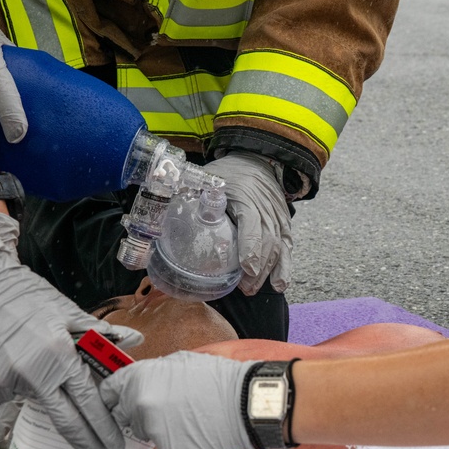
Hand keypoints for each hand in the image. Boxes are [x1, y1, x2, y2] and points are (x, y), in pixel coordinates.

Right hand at [0, 216, 142, 448]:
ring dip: (58, 414)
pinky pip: (15, 399)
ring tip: (76, 423)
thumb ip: (102, 334)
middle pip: (67, 422)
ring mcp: (9, 382)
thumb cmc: (29, 297)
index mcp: (61, 355)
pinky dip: (29, 395)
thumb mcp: (69, 311)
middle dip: (88, 444)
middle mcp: (35, 374)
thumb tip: (135, 340)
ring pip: (41, 408)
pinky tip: (30, 381)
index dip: (103, 428)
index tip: (115, 445)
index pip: (89, 402)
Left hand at [101, 351, 256, 448]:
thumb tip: (141, 380)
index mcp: (139, 380)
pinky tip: (199, 432)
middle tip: (170, 406)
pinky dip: (180, 444)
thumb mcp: (180, 361)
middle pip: (128, 415)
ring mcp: (155, 434)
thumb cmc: (219, 378)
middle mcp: (141, 408)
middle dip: (142, 412)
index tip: (116, 399)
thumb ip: (152, 373)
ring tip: (191, 418)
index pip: (107, 391)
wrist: (247, 404)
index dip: (112, 394)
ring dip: (163, 429)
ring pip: (150, 434)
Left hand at [203, 152, 292, 294]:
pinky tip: (279, 283)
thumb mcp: (210, 176)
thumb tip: (160, 203)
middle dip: (258, 268)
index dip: (251, 247)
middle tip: (245, 287)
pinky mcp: (284, 223)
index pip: (252, 224)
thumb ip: (190, 189)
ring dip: (268, 270)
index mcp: (246, 196)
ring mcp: (277, 216)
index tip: (246, 267)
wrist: (259, 160)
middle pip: (267, 241)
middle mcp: (266, 208)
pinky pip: (287, 246)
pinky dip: (285, 266)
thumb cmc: (231, 171)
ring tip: (252, 288)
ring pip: (278, 246)